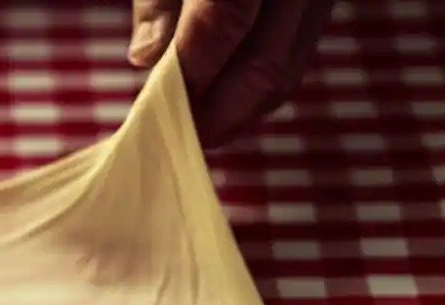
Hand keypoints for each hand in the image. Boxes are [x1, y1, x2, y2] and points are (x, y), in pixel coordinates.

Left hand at [128, 0, 334, 147]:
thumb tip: (147, 60)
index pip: (223, 23)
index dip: (189, 76)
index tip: (155, 112)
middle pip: (266, 64)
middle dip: (217, 115)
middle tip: (174, 140)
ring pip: (287, 67)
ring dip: (240, 110)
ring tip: (195, 129)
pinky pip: (297, 52)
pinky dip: (259, 84)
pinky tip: (223, 98)